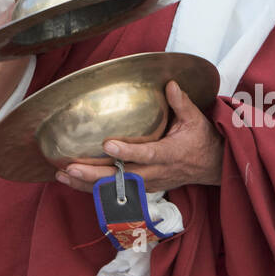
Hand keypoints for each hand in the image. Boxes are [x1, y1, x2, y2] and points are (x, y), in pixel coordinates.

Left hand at [55, 80, 223, 193]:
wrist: (212, 166)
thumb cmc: (202, 140)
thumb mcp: (195, 119)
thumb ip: (180, 102)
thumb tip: (169, 83)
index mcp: (169, 154)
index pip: (146, 155)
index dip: (126, 152)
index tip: (107, 144)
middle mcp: (156, 173)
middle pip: (122, 179)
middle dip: (95, 175)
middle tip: (70, 168)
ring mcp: (148, 184)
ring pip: (115, 190)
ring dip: (87, 185)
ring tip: (62, 176)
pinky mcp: (143, 189)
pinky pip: (116, 192)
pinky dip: (93, 189)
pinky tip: (71, 182)